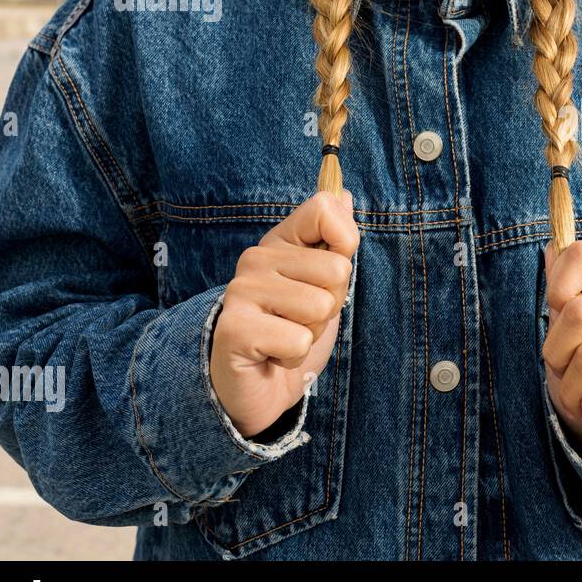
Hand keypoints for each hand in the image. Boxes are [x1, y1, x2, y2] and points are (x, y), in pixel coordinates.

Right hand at [211, 191, 359, 438]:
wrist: (255, 386)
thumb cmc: (291, 329)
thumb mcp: (321, 283)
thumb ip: (332, 240)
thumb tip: (344, 195)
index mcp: (280, 241)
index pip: (324, 208)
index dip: (346, 241)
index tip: (330, 270)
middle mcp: (256, 259)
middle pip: (337, 271)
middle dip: (332, 305)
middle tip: (301, 319)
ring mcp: (241, 291)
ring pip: (320, 307)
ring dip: (313, 333)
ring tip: (287, 336)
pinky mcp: (235, 329)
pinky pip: (299, 341)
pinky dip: (295, 357)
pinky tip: (274, 355)